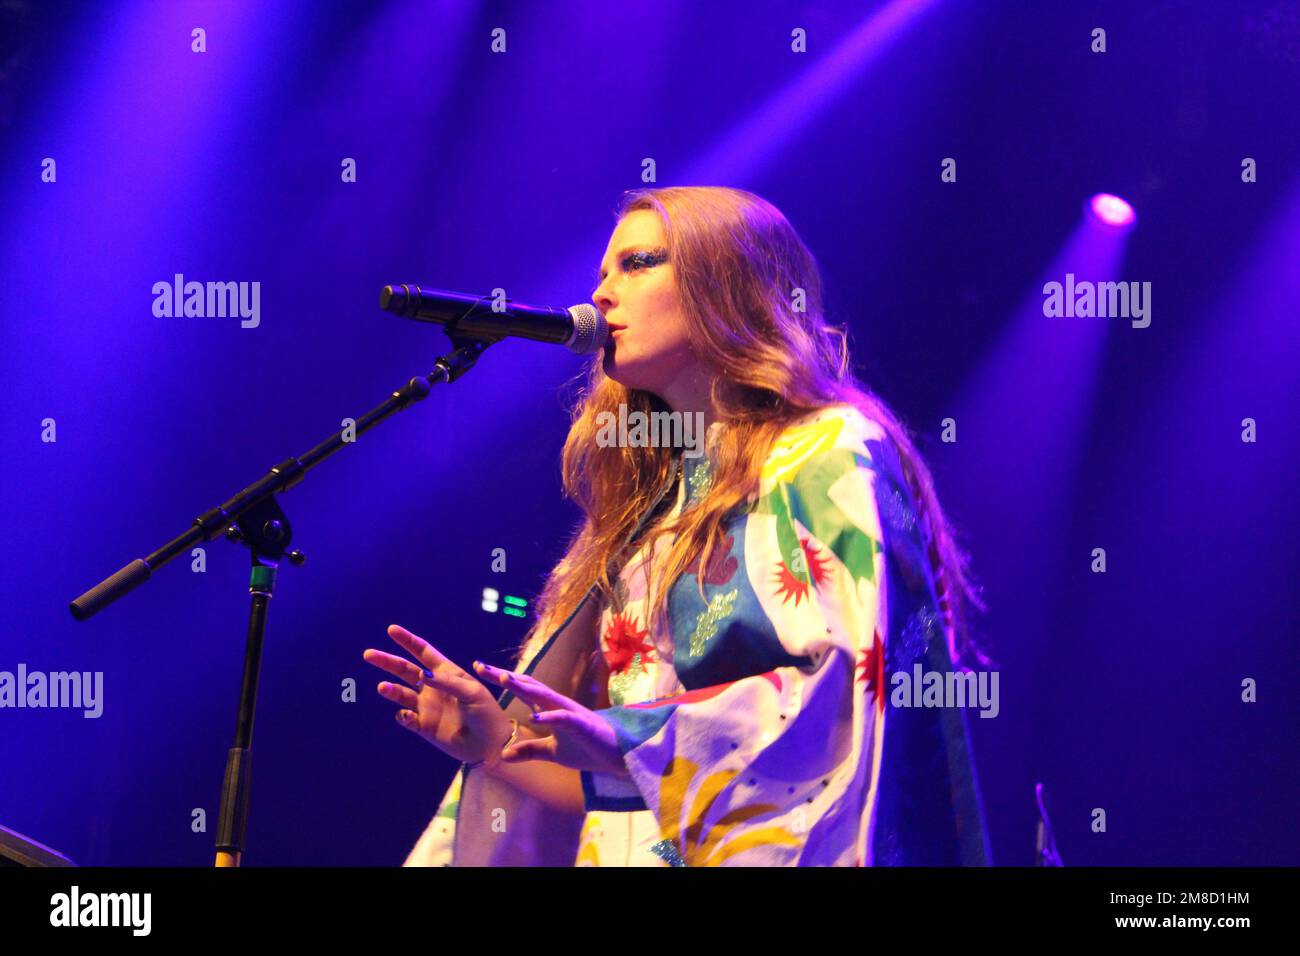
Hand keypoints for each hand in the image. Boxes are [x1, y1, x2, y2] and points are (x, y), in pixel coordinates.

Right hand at [363, 624, 513, 766]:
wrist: (490, 745)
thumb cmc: (486, 713)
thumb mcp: (472, 693)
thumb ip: (448, 683)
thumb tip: (423, 675)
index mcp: (447, 673)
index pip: (423, 652)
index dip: (408, 640)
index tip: (392, 629)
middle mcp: (433, 687)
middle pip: (405, 670)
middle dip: (387, 661)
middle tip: (369, 654)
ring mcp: (427, 706)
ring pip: (401, 693)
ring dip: (390, 690)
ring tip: (382, 687)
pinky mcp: (423, 726)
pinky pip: (406, 718)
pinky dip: (403, 716)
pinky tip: (407, 716)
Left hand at [473, 661, 628, 777]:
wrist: (618, 757)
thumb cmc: (587, 749)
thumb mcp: (552, 752)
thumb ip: (530, 750)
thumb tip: (504, 754)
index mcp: (550, 709)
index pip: (522, 690)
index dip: (502, 680)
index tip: (479, 669)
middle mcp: (558, 705)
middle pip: (528, 686)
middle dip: (505, 677)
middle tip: (481, 667)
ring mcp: (571, 714)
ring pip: (545, 696)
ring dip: (525, 687)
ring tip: (505, 679)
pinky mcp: (584, 726)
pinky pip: (565, 718)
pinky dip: (551, 716)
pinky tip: (536, 715)